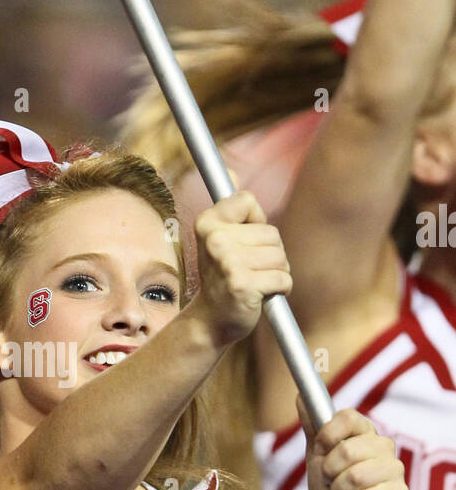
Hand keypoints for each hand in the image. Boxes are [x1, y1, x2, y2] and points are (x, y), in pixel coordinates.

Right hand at [191, 190, 292, 345]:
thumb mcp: (220, 237)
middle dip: (270, 254)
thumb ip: (230, 207)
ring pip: (280, 257)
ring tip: (254, 283)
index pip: (249, 201)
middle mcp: (214, 239)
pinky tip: (261, 296)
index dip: (255, 224)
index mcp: (207, 222)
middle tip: (248, 270)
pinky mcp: (241, 284)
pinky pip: (283, 279)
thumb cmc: (223, 276)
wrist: (211, 320)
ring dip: (276, 273)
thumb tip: (232, 169)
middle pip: (272, 233)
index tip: (241, 243)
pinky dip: (280, 290)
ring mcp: (227, 262)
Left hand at [298, 399, 408, 489]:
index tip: (320, 450)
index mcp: (364, 431)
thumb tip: (300, 397)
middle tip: (330, 481)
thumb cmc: (332, 485)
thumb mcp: (317, 456)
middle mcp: (383, 446)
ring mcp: (394, 469)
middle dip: (329, 472)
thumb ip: (312, 427)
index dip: (328, 435)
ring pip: (356, 476)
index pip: (348, 417)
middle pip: (348, 449)